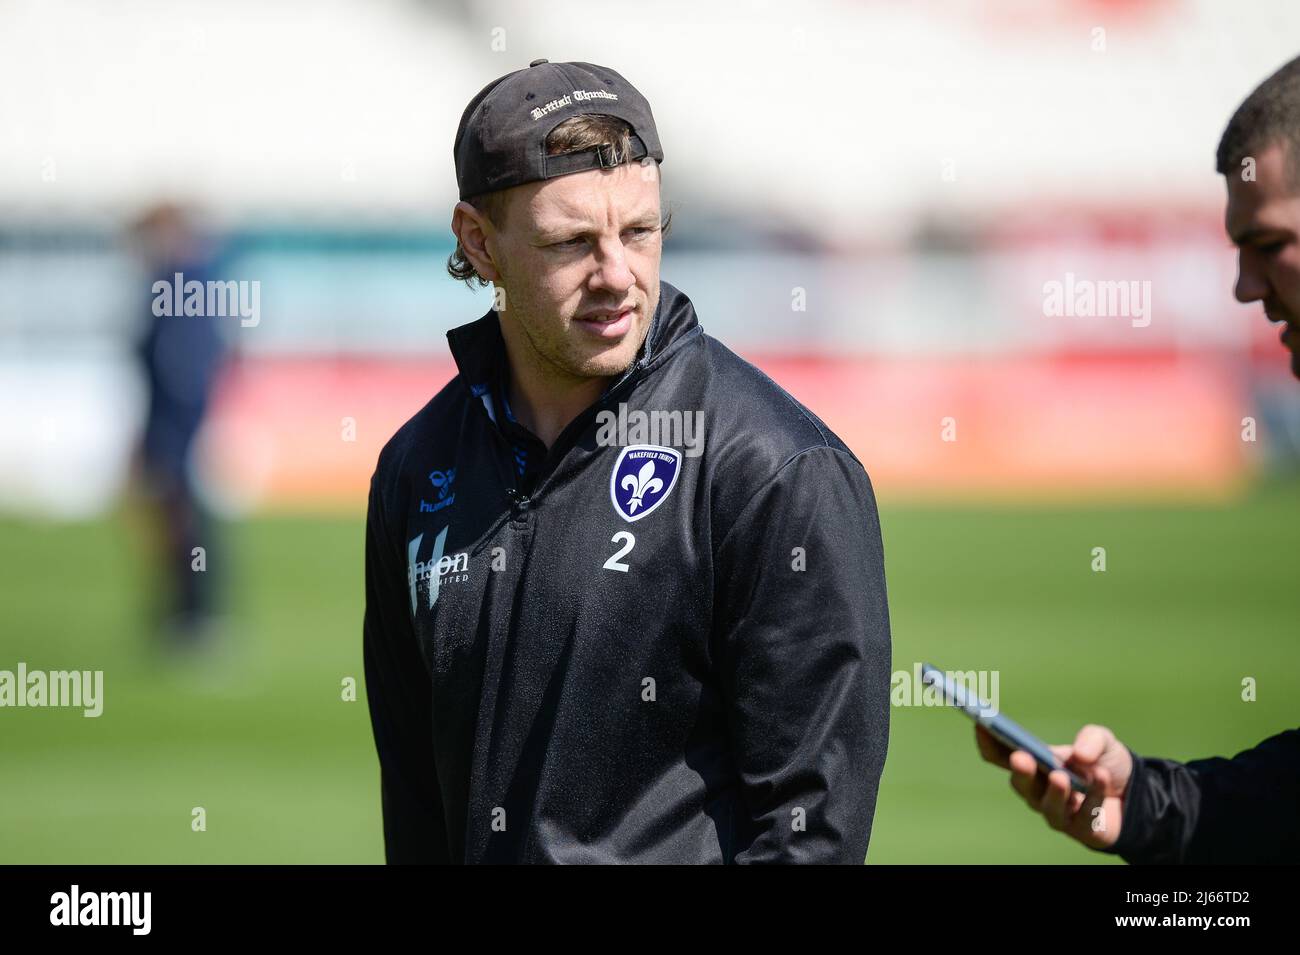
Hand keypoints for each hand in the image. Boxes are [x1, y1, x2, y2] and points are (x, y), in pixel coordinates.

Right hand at [975, 723, 1132, 848]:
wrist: (1136, 795)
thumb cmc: (1106, 764)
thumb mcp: (1103, 741)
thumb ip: (1092, 739)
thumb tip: (1080, 755)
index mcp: (1034, 764)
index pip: (1001, 756)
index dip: (989, 742)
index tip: (982, 724)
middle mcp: (1039, 790)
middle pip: (1020, 784)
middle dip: (1019, 771)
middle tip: (1021, 757)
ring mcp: (1058, 812)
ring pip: (1047, 806)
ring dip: (1053, 791)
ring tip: (1061, 776)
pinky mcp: (1082, 829)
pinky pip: (1083, 815)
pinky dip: (1091, 796)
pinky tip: (1100, 777)